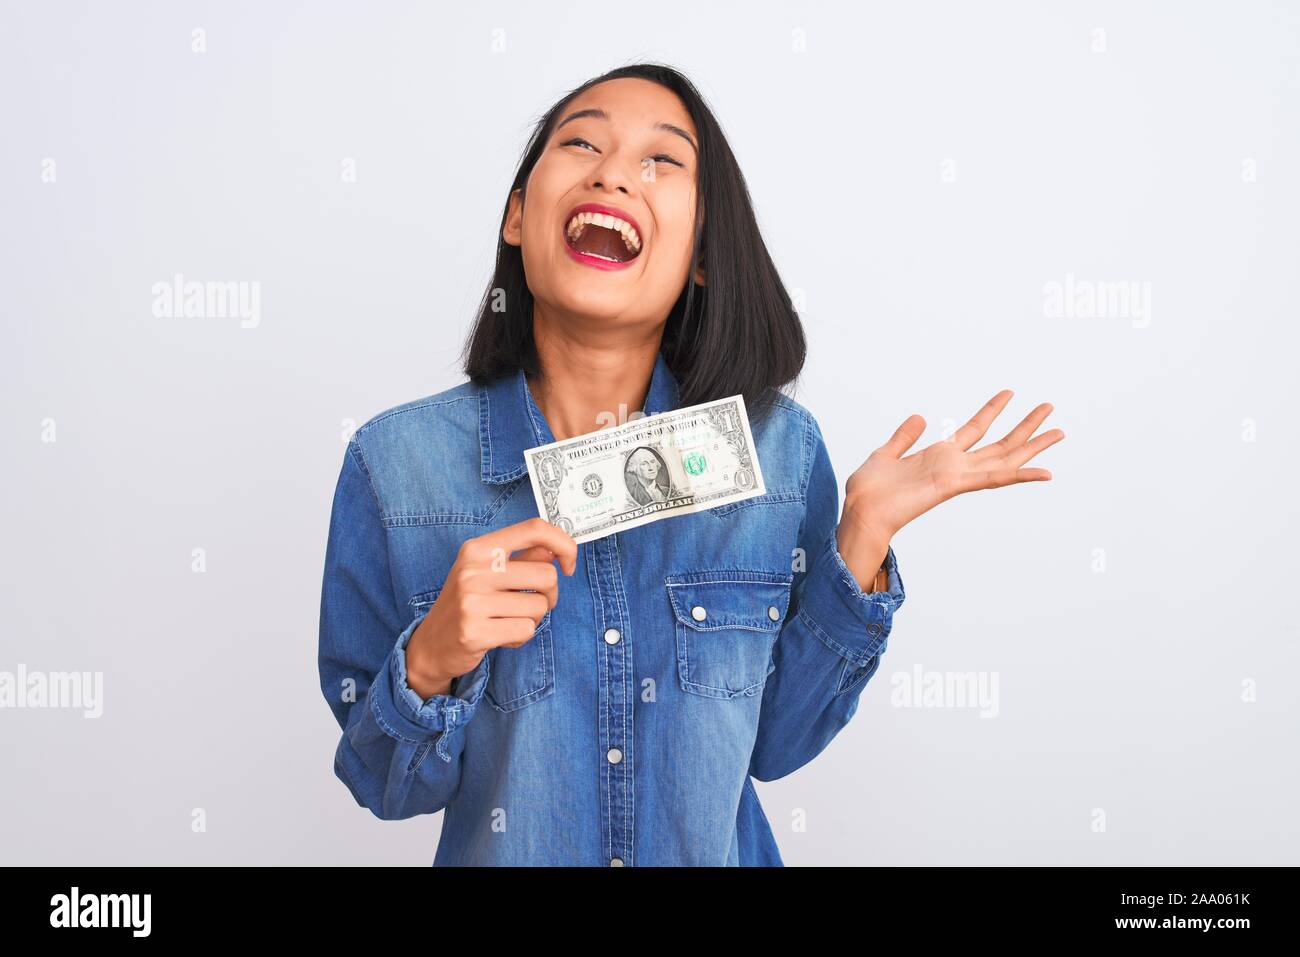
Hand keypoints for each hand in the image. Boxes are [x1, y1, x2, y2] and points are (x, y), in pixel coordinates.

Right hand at [405, 517, 577, 698]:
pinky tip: (500, 636)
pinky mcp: (475, 632)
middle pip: (546, 574)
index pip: (534, 529)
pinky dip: (520, 637)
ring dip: (532, 619)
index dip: (564, 543)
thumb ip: (521, 558)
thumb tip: (557, 549)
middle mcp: (473, 570)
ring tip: (507, 621)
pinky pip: (526, 630)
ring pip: (539, 607)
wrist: (430, 645)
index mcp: (478, 549)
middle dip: (550, 595)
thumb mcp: (486, 572)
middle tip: (532, 603)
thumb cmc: (467, 604)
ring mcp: (472, 601)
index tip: (569, 563)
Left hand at [842, 390, 1064, 544]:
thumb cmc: (870, 491)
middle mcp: (954, 467)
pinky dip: (1020, 475)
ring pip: (1004, 458)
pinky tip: (1045, 472)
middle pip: (999, 444)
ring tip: (1059, 431)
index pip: (974, 430)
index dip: (992, 410)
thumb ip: (904, 437)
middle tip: (1050, 408)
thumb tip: (920, 417)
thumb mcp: (886, 453)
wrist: (861, 511)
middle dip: (1025, 426)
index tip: (1009, 392)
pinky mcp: (954, 484)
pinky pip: (993, 478)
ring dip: (1032, 445)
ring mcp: (957, 476)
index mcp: (939, 457)